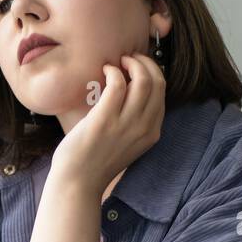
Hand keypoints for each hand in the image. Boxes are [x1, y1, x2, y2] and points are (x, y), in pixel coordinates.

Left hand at [51, 52, 166, 196]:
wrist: (78, 182)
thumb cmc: (95, 161)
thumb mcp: (126, 142)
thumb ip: (134, 121)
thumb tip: (128, 89)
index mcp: (152, 132)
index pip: (162, 92)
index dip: (152, 72)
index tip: (138, 66)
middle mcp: (144, 128)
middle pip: (158, 82)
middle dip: (145, 63)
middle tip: (128, 59)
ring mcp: (126, 124)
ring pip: (143, 80)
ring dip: (132, 63)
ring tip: (118, 61)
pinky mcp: (105, 120)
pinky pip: (118, 84)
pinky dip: (113, 71)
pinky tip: (104, 70)